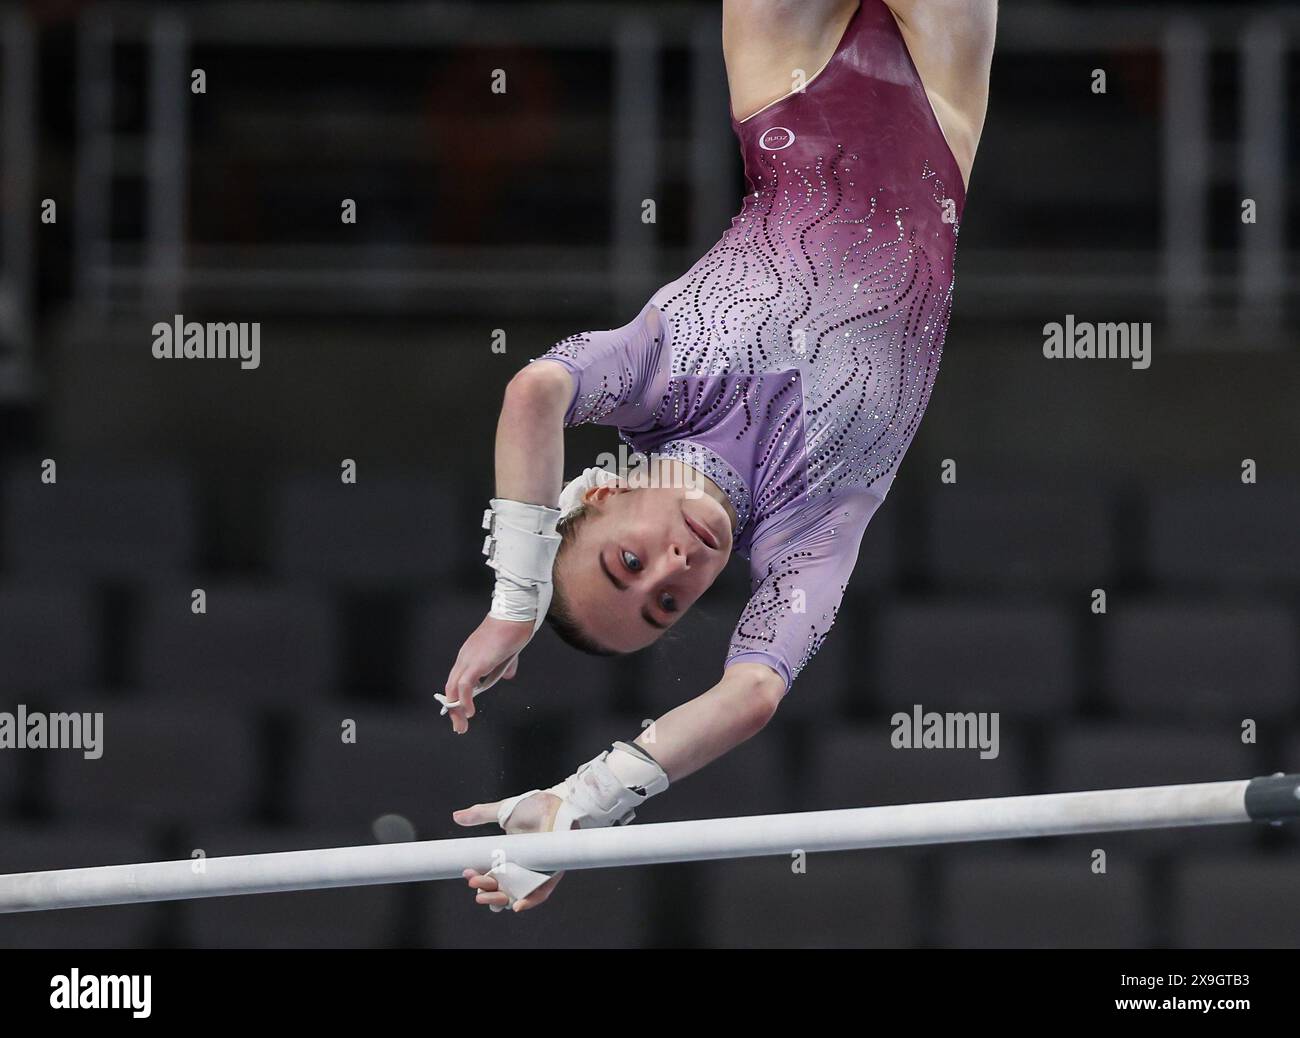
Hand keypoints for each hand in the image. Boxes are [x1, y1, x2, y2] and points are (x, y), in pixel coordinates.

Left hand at [440, 615, 531, 733]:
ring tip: (461, 726)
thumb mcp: (507, 654)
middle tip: (459, 726)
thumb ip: (504, 666)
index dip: (456, 697)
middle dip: (453, 709)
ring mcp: (468, 660)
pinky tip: (469, 713)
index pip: (456, 680)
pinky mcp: (476, 663)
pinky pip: (465, 686)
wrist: (514, 616)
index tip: (459, 713)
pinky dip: (464, 701)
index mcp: (469, 656)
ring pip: (454, 689)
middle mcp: (464, 658)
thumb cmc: (512, 631)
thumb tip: (507, 676)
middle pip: (451, 688)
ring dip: (456, 710)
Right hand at [452, 792, 572, 911]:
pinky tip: (515, 905)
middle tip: (474, 883)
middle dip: (484, 892)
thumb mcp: (502, 812)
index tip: (467, 873)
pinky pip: (540, 893)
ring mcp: (534, 872)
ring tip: (485, 896)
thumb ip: (480, 815)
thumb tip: (456, 816)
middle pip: (499, 890)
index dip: (478, 879)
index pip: (490, 876)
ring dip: (498, 900)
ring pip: (515, 895)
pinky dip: (528, 901)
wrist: (556, 803)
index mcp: (507, 856)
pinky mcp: (551, 873)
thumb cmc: (534, 807)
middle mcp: (519, 868)